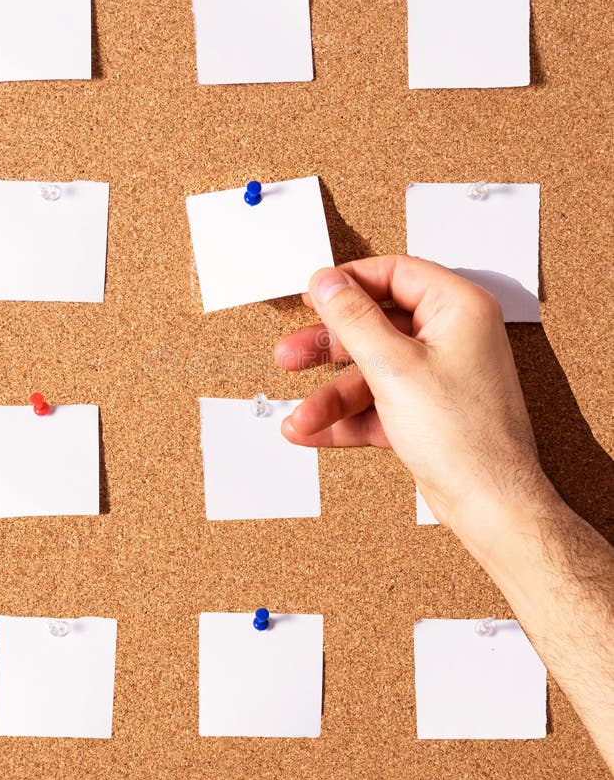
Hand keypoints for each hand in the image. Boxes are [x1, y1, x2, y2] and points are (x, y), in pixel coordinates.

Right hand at [274, 255, 542, 540]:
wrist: (489, 505)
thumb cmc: (466, 437)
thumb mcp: (394, 367)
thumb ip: (354, 319)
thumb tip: (328, 283)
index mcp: (457, 309)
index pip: (394, 274)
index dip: (348, 283)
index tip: (313, 296)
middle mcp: (452, 337)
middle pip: (374, 325)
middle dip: (328, 348)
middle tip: (291, 355)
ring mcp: (438, 375)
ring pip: (371, 372)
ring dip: (331, 396)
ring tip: (301, 415)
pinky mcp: (426, 411)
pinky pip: (378, 404)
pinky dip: (347, 418)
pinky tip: (316, 431)